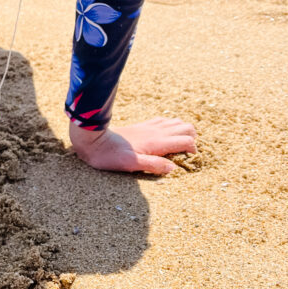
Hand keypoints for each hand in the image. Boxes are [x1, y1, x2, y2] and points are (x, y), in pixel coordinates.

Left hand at [69, 117, 196, 174]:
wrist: (94, 140)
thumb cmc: (111, 155)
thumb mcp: (131, 164)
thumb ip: (153, 164)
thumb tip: (173, 168)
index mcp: (157, 142)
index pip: (187, 140)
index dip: (193, 150)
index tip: (188, 160)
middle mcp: (157, 132)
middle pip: (187, 128)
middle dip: (192, 139)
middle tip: (185, 153)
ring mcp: (150, 127)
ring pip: (177, 122)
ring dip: (183, 132)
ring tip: (178, 146)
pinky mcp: (142, 125)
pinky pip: (164, 120)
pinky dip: (172, 126)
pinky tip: (165, 135)